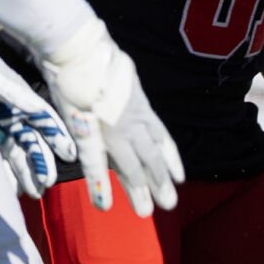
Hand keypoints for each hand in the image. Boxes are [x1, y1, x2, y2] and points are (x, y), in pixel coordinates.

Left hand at [0, 51, 74, 197]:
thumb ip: (14, 94)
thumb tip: (34, 108)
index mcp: (23, 102)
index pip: (45, 122)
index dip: (58, 137)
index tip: (70, 153)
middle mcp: (16, 119)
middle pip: (35, 144)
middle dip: (43, 164)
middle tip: (48, 182)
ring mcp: (2, 131)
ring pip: (19, 157)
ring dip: (27, 175)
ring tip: (34, 192)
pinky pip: (0, 161)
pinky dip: (6, 176)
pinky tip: (13, 189)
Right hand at [35, 17, 183, 216]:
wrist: (82, 50)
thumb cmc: (100, 58)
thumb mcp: (126, 77)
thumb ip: (128, 95)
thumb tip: (129, 96)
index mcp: (142, 108)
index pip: (163, 139)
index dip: (171, 159)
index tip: (181, 176)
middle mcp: (133, 123)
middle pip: (151, 158)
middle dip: (161, 182)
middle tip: (170, 204)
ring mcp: (113, 130)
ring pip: (132, 166)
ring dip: (140, 191)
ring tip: (148, 212)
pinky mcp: (90, 133)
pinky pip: (96, 165)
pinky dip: (100, 185)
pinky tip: (105, 205)